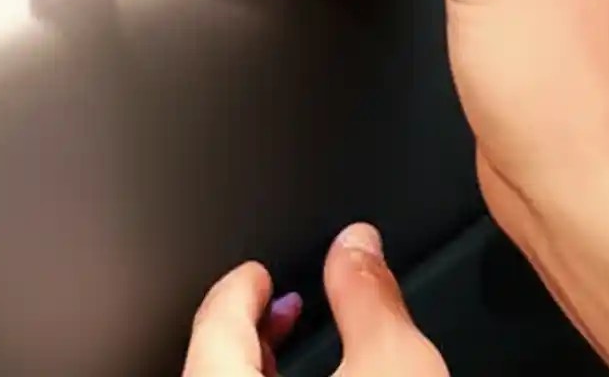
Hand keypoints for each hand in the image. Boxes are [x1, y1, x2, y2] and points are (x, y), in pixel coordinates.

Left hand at [183, 223, 446, 375]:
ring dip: (261, 369)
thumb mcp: (396, 365)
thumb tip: (359, 244)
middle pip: (211, 359)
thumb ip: (368, 295)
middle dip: (251, 328)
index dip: (239, 289)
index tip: (255, 273)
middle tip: (279, 306)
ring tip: (301, 354)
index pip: (213, 322)